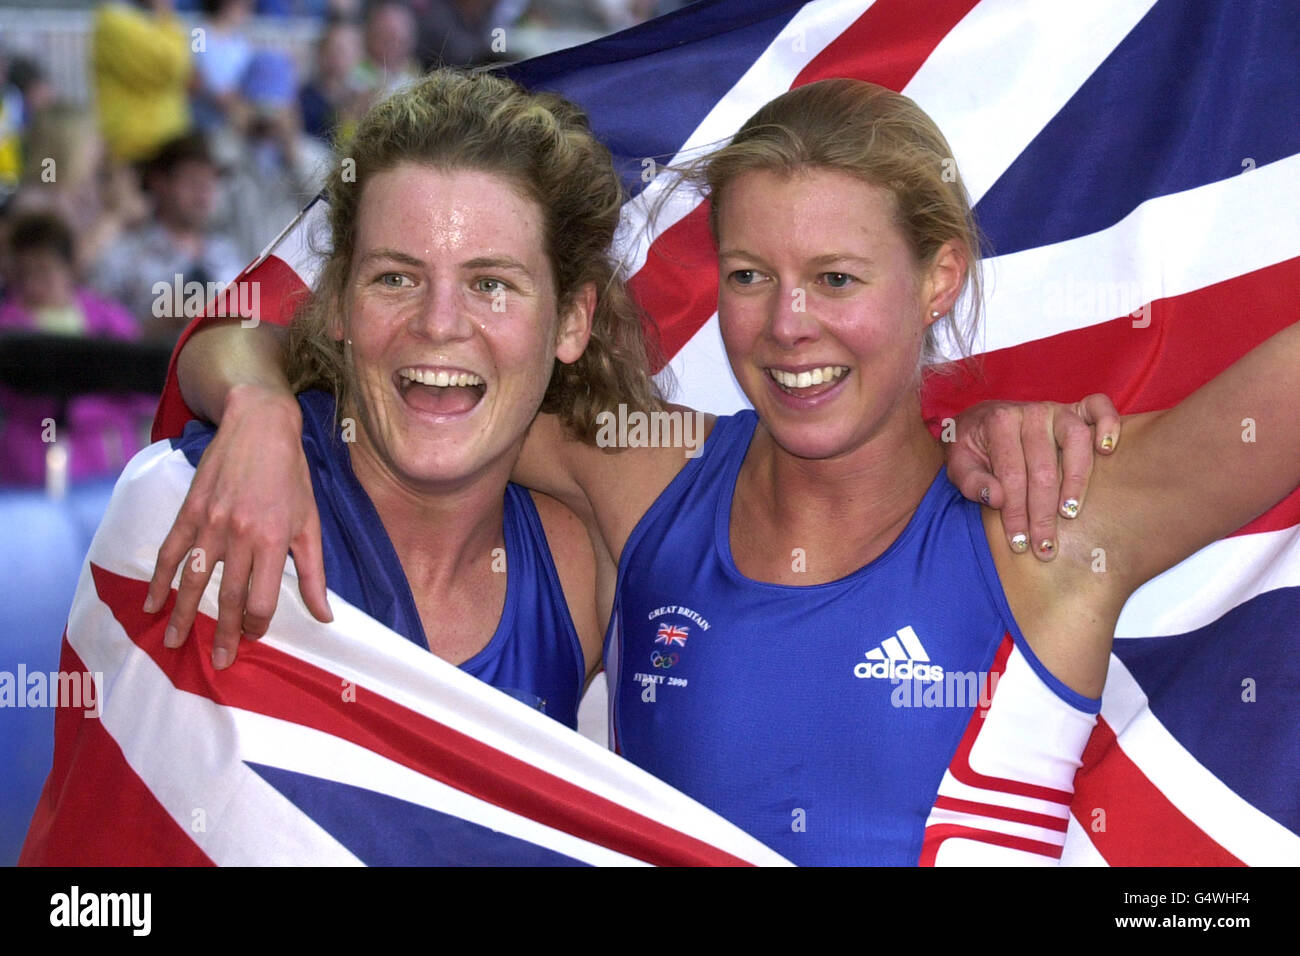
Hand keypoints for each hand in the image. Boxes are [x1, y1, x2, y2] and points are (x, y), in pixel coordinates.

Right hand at [143, 385, 330, 667]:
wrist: (259, 426)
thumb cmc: (291, 476)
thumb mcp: (310, 522)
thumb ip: (315, 573)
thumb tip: (326, 617)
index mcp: (273, 539)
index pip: (261, 599)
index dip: (256, 624)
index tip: (252, 636)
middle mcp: (240, 535)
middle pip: (226, 596)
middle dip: (221, 633)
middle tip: (217, 662)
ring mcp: (210, 523)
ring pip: (193, 580)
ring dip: (182, 615)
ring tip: (173, 643)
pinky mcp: (189, 511)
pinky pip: (169, 552)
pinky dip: (158, 580)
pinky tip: (150, 603)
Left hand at [945, 394, 1120, 559]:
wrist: (979, 421)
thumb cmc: (972, 448)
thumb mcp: (958, 465)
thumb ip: (972, 482)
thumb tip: (997, 499)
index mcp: (998, 423)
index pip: (1011, 475)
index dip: (1016, 512)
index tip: (1019, 543)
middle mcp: (1030, 413)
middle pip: (1043, 467)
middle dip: (1042, 512)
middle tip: (1045, 546)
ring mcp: (1055, 410)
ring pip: (1075, 442)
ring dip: (1075, 481)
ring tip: (1069, 513)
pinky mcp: (1074, 410)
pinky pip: (1098, 407)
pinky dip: (1109, 424)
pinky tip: (1107, 451)